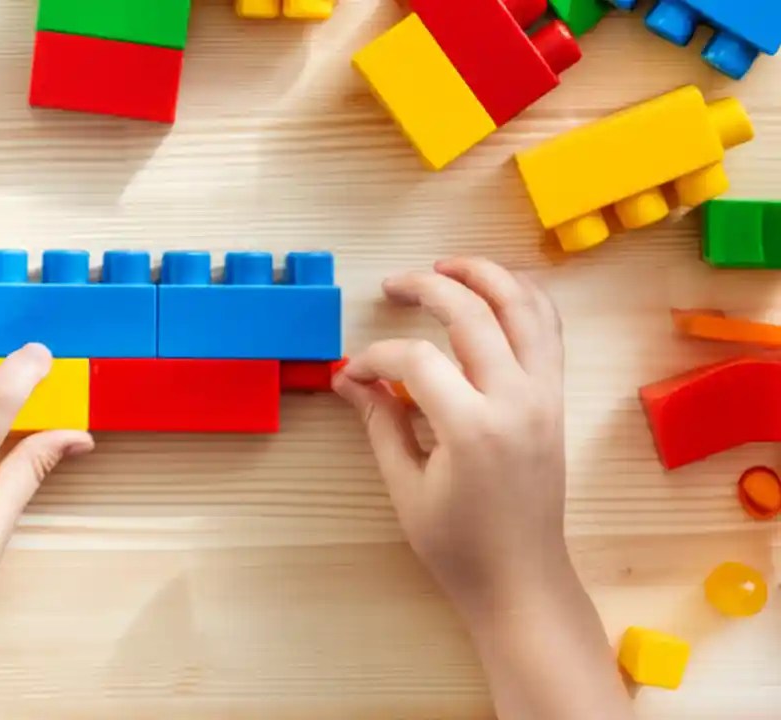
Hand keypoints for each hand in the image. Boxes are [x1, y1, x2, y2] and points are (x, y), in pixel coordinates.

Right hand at [334, 258, 568, 621]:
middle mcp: (517, 400)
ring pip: (525, 305)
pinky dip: (523, 298)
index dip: (376, 356)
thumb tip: (348, 378)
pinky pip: (548, 328)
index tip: (352, 373)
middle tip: (392, 284)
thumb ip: (380, 422)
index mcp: (473, 428)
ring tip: (447, 265)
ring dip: (486, 274)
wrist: (521, 578)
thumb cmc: (457, 544)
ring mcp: (545, 395)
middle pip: (473, 312)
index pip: (416, 359)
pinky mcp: (556, 398)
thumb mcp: (405, 487)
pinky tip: (493, 292)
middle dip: (426, 287)